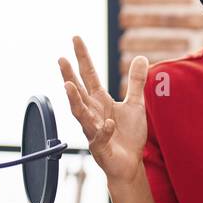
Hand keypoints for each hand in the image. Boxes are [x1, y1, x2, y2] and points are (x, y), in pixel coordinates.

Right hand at [59, 37, 148, 184]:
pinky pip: (100, 138)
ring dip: (74, 100)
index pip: (89, 75)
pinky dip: (104, 130)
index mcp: (100, 101)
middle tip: (61, 59)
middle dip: (69, 75)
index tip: (75, 38)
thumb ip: (135, 82)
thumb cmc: (128, 135)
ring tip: (68, 86)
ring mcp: (94, 130)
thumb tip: (141, 57)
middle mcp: (93, 113)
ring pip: (81, 114)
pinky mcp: (100, 147)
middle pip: (78, 92)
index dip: (83, 57)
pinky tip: (108, 123)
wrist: (129, 164)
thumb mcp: (135, 104)